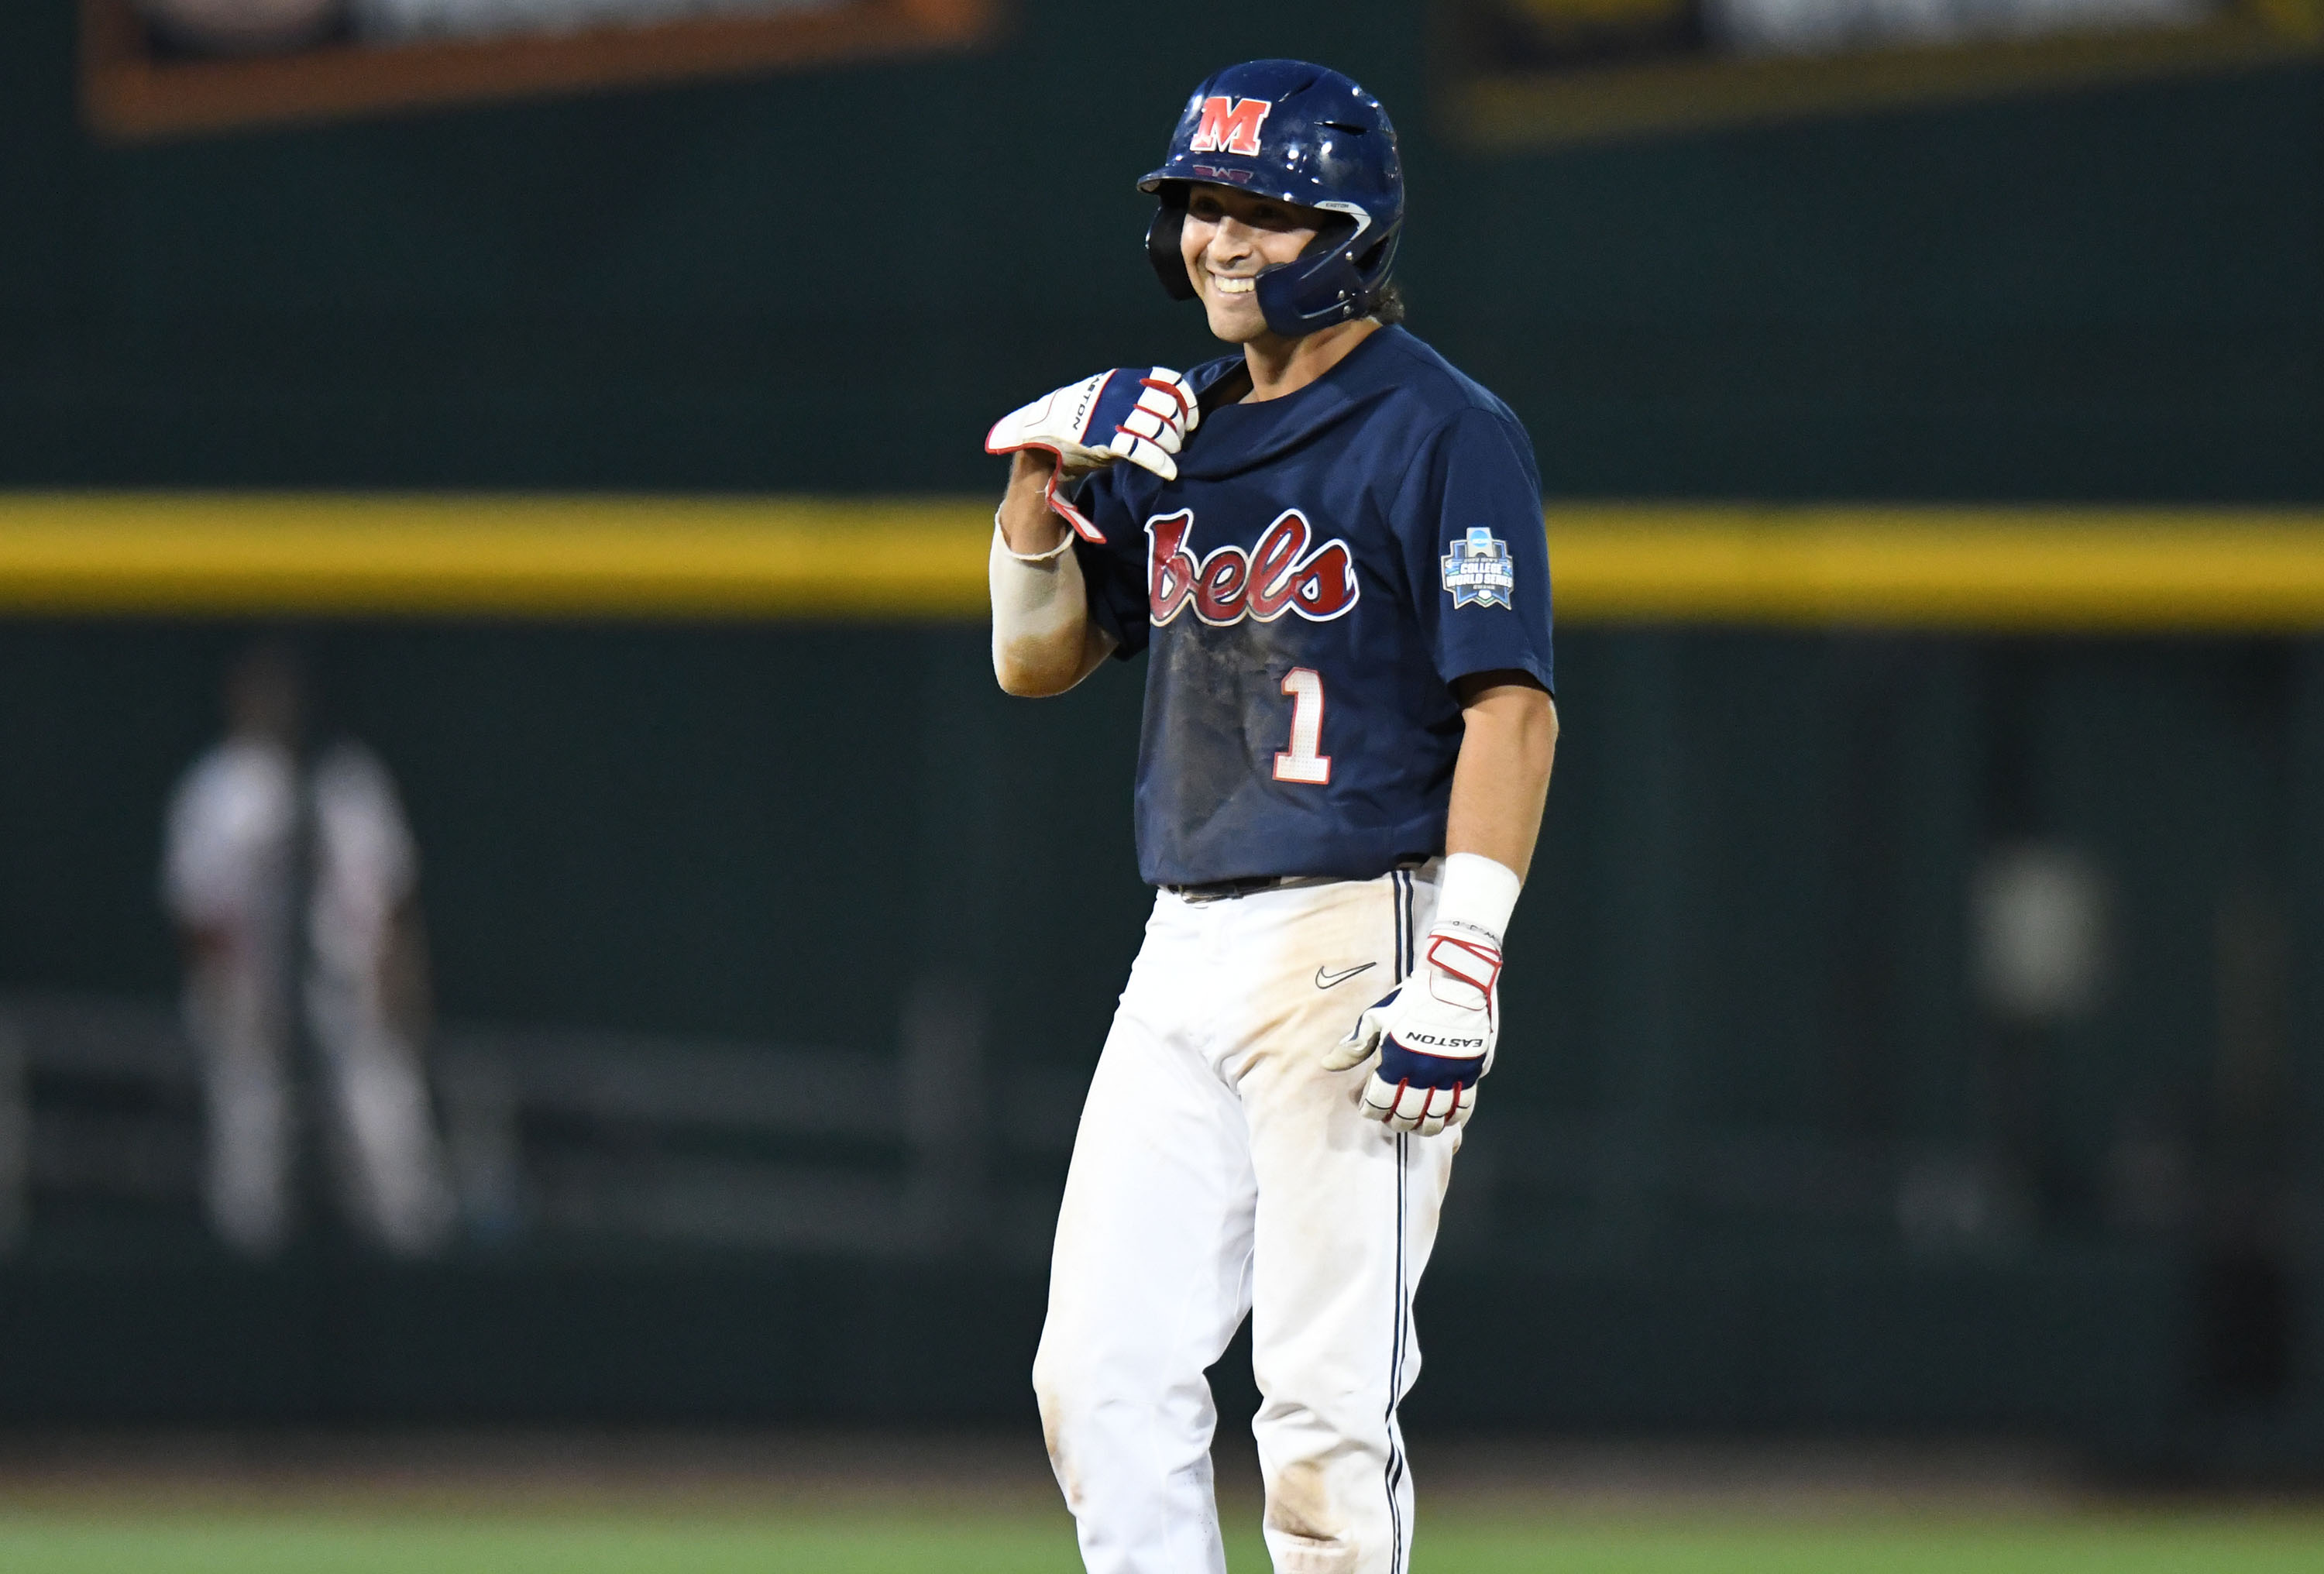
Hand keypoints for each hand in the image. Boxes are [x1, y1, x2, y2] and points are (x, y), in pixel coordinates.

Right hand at [985, 367, 1198, 542]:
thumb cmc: (1080, 418)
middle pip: (1169, 407)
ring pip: (1159, 428)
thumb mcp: (1108, 397)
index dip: (1186, 401)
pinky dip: (1160, 462)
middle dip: (1180, 427)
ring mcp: (1113, 415)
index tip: (1191, 419)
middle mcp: (1121, 393)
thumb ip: (1134, 398)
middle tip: (1178, 442)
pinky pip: (1142, 450)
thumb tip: (1169, 409)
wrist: (1041, 431)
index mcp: (1124, 378)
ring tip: (1171, 455)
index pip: (1169, 381)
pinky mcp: (1105, 438)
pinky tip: (1169, 471)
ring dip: (1172, 445)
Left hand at [1323, 928, 1500, 1135]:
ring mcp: (1449, 1076)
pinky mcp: (1471, 1072)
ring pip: (1436, 1119)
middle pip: (1406, 1117)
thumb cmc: (1412, 996)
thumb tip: (1328, 1064)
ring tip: (1418, 1123)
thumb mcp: (1376, 1016)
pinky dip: (1454, 1118)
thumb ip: (1353, 1045)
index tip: (1368, 1106)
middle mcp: (1421, 1075)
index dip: (1370, 1111)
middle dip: (1396, 1122)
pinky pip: (1464, 1107)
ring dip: (1424, 1126)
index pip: (1377, 1104)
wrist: (1455, 980)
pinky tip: (1446, 1117)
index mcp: (1394, 1062)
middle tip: (1392, 1117)